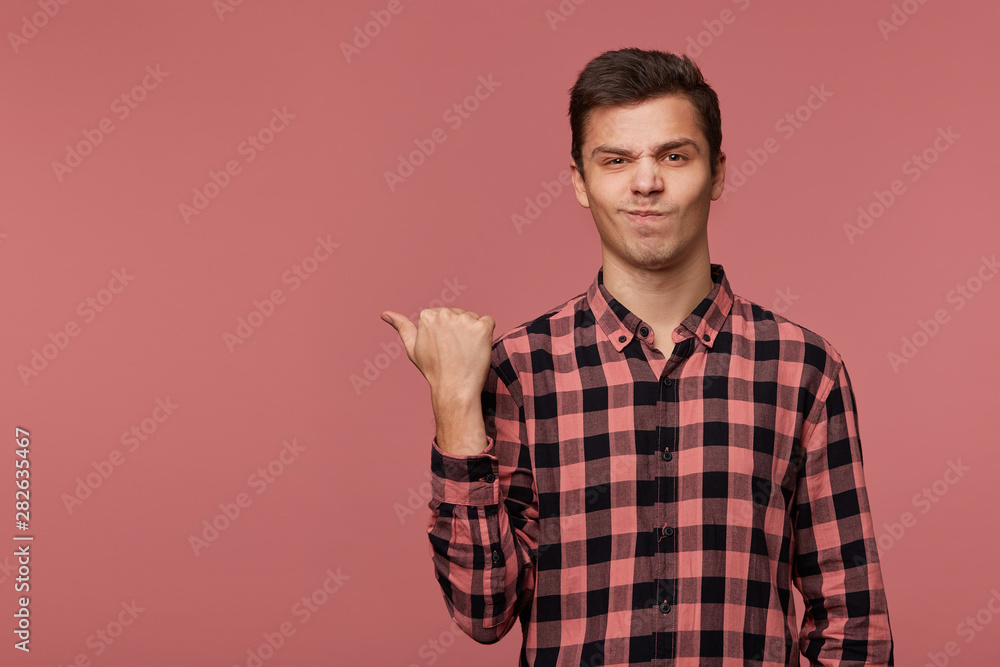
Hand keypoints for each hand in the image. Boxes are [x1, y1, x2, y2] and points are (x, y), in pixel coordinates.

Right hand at [380, 307, 494, 402]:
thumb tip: (384, 313)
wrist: (454, 389)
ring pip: (473, 318)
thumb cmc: (433, 370)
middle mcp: (445, 314)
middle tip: (456, 351)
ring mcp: (464, 320)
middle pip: (460, 314)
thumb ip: (401, 327)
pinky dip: (487, 334)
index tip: (444, 348)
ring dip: (473, 332)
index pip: (445, 316)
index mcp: (427, 316)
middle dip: (460, 330)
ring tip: (466, 351)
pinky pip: (489, 322)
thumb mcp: (413, 348)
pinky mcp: (482, 327)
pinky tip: (477, 348)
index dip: (447, 332)